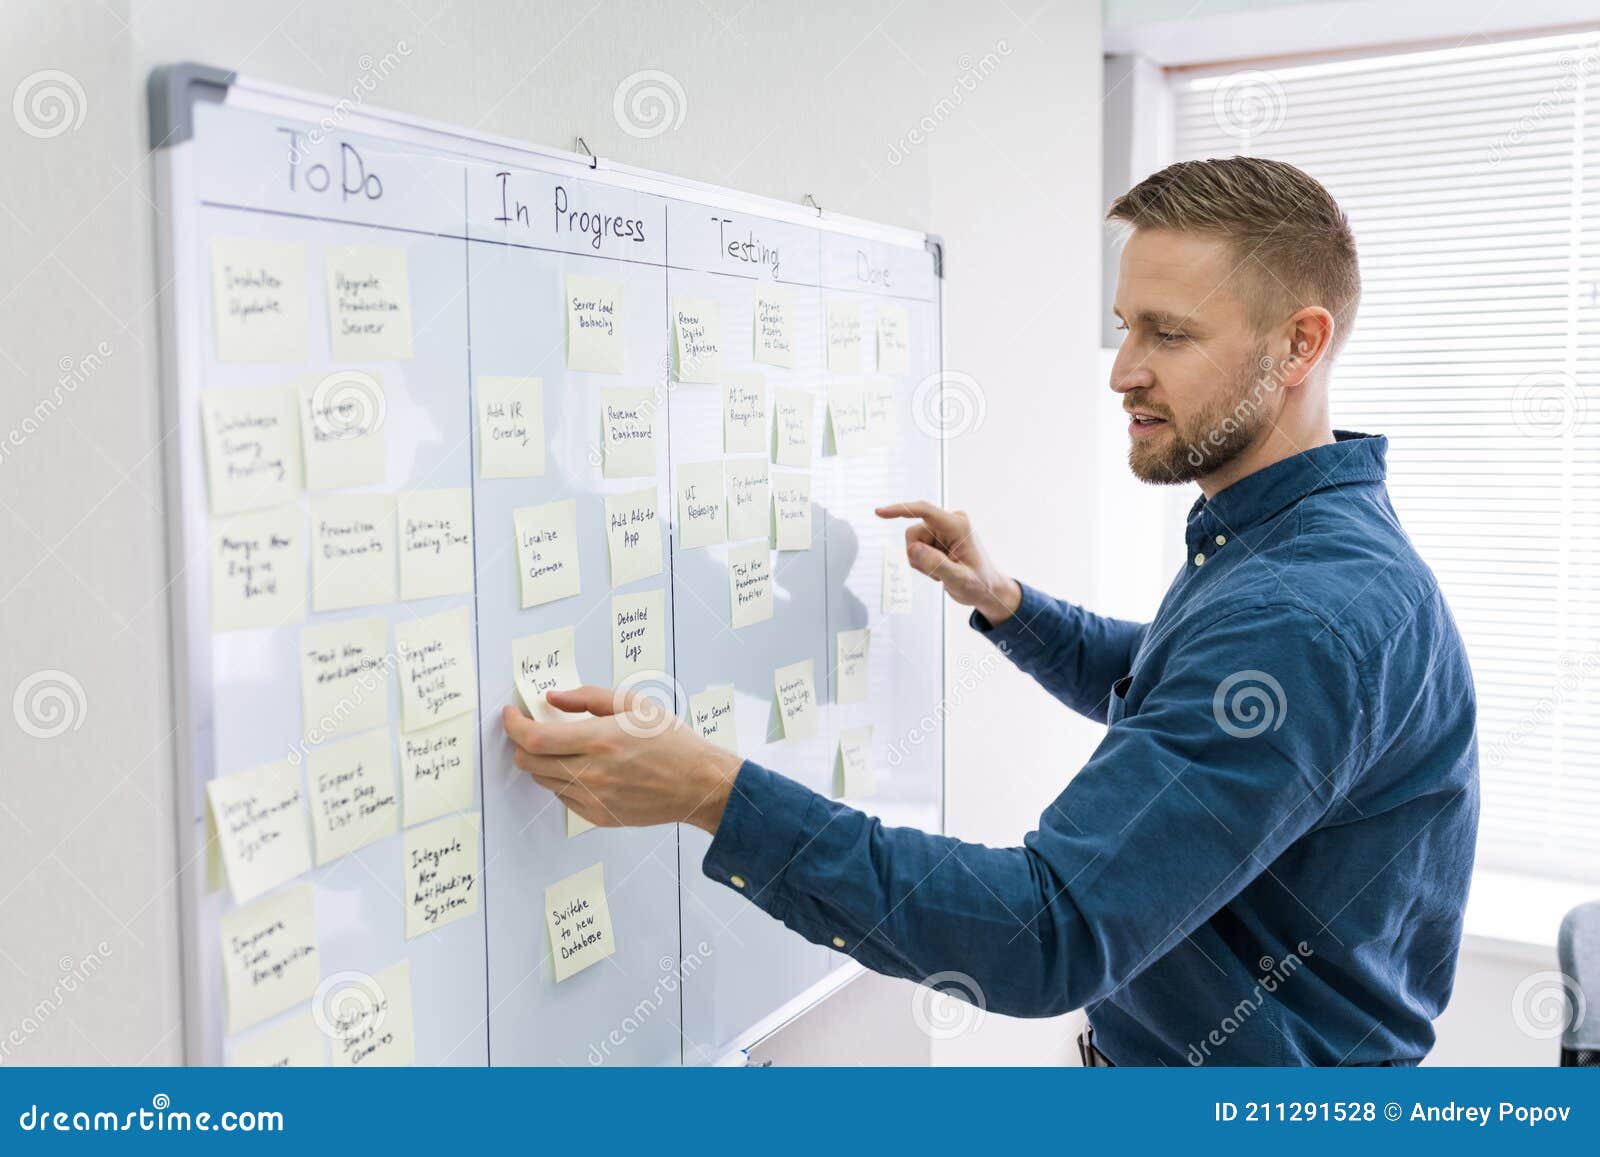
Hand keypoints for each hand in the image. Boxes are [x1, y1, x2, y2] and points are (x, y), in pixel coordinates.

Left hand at [500, 687, 741, 833]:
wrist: (698, 784)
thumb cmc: (672, 742)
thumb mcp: (634, 704)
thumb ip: (588, 698)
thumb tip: (553, 698)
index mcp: (600, 740)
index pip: (534, 738)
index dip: (514, 726)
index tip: (512, 715)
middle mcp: (592, 772)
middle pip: (530, 762)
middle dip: (521, 744)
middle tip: (530, 730)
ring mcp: (594, 798)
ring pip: (543, 781)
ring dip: (541, 762)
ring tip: (562, 748)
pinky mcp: (598, 816)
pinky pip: (563, 797)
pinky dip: (561, 780)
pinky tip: (581, 768)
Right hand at [875, 500, 1020, 624]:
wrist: (986, 589)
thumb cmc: (979, 585)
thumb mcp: (959, 580)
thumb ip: (936, 564)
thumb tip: (913, 549)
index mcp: (958, 526)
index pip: (924, 511)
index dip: (899, 510)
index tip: (879, 513)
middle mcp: (951, 521)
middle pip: (914, 533)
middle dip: (917, 555)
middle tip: (935, 573)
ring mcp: (944, 528)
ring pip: (913, 541)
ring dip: (921, 561)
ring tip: (940, 572)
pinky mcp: (939, 535)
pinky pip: (917, 546)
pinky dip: (923, 561)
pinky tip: (939, 569)